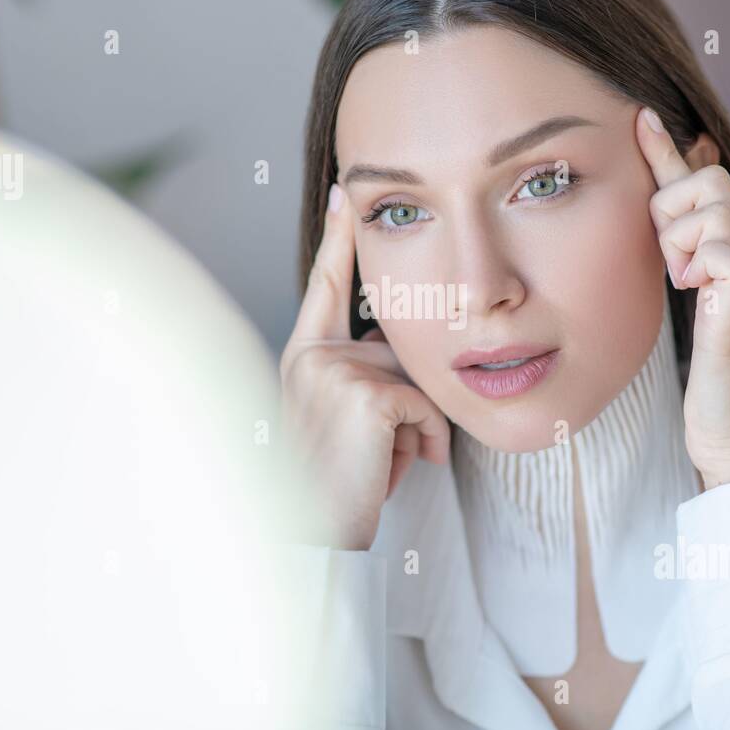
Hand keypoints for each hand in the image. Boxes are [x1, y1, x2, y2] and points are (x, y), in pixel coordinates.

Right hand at [279, 184, 451, 549]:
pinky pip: (427, 408)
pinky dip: (425, 444)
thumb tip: (409, 360)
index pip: (325, 286)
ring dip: (415, 432)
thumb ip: (364, 377)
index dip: (338, 239)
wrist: (311, 537)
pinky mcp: (366, 395)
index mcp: (302, 357)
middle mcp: (312, 356)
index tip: (344, 193)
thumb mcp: (342, 420)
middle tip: (372, 458)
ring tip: (377, 466)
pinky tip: (392, 470)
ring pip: (418, 382)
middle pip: (399, 353)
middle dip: (407, 408)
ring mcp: (336, 371)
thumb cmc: (335, 485)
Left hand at [636, 107, 729, 489]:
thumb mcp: (687, 314)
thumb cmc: (711, 384)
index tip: (641, 117)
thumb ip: (680, 270)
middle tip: (670, 264)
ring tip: (685, 288)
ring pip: (709, 207)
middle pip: (707, 179)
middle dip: (672, 206)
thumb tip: (660, 234)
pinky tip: (698, 299)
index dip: (668, 152)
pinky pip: (720, 248)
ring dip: (680, 243)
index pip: (699, 186)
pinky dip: (698, 267)